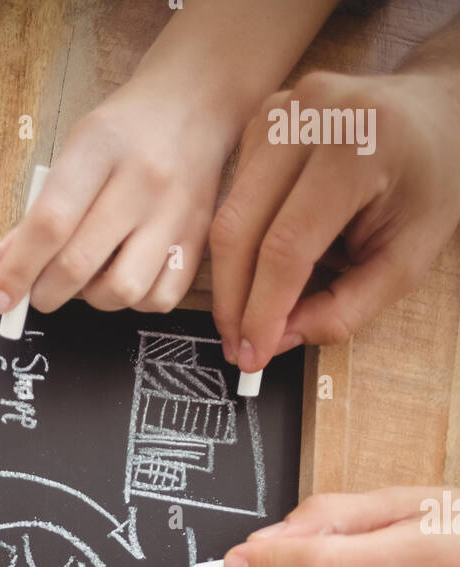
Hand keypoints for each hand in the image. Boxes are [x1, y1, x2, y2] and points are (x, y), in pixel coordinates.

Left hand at [0, 76, 233, 316]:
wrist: (196, 102)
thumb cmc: (124, 132)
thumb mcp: (75, 149)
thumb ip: (42, 207)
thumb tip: (5, 263)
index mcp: (99, 147)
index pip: (51, 222)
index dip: (20, 269)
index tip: (0, 299)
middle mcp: (142, 181)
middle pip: (80, 263)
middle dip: (47, 292)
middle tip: (40, 292)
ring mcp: (176, 212)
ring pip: (123, 290)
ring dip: (93, 298)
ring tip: (89, 278)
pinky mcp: (199, 238)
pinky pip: (160, 298)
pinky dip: (134, 302)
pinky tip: (125, 276)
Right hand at [210, 68, 459, 369]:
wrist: (436, 115)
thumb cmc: (429, 185)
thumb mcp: (405, 260)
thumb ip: (345, 308)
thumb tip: (278, 340)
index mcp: (358, 145)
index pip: (287, 244)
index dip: (262, 310)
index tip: (253, 355)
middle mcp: (310, 116)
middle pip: (240, 228)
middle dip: (233, 300)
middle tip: (238, 348)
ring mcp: (281, 112)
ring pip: (229, 215)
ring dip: (233, 278)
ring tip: (251, 316)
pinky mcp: (264, 120)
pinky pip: (235, 197)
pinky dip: (242, 246)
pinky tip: (264, 267)